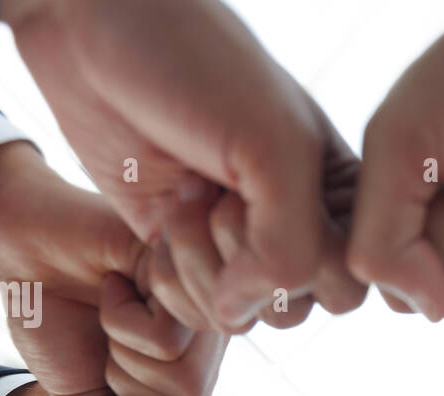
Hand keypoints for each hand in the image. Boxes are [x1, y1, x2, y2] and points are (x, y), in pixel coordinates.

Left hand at [0, 0, 364, 330]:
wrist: (94, 29)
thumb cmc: (194, 65)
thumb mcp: (272, 147)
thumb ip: (293, 242)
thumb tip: (249, 312)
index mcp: (337, 192)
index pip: (349, 281)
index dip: (306, 262)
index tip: (263, 194)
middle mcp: (293, 225)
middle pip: (296, 308)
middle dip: (248, 264)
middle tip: (217, 194)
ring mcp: (234, 244)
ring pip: (242, 317)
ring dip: (202, 268)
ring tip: (184, 197)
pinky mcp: (180, 254)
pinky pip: (191, 315)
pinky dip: (170, 282)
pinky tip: (160, 224)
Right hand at [0, 141, 226, 395]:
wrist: (24, 256)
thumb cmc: (58, 324)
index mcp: (195, 379)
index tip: (106, 387)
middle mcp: (211, 346)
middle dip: (128, 393)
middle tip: (109, 346)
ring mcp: (206, 309)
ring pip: (185, 381)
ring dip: (125, 356)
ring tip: (116, 312)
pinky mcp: (192, 274)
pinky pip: (168, 336)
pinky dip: (122, 319)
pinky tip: (118, 284)